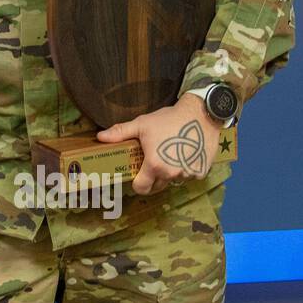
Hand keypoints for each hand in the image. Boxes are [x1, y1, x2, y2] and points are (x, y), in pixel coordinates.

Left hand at [95, 94, 219, 195]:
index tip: (138, 176)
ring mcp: (188, 174)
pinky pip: (190, 176)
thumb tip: (100, 137)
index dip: (138, 183)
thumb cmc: (169, 119)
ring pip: (174, 181)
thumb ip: (120, 133)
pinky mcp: (201, 172)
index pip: (141, 188)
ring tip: (171, 154)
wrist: (201, 114)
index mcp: (154, 165)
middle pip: (158, 186)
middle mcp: (172, 174)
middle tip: (153, 162)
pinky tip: (185, 154)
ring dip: (171, 173)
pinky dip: (186, 169)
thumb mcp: (142, 124)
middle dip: (153, 178)